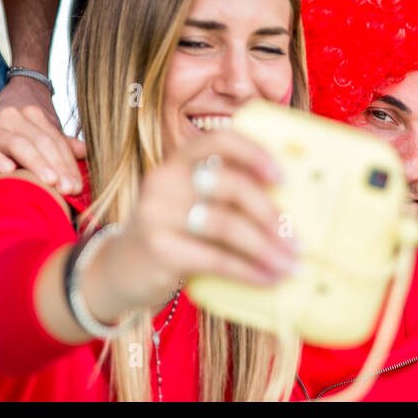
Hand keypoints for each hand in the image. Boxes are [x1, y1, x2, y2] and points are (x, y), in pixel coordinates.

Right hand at [0, 102, 83, 221]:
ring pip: (18, 143)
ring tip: (49, 182)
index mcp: (32, 117)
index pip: (56, 141)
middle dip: (57, 166)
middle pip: (41, 141)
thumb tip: (88, 151)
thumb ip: (61, 147)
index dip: (69, 164)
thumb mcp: (36, 147)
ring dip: (35, 163)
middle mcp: (12, 117)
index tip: (77, 187)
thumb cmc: (8, 154)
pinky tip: (8, 171)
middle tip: (67, 189)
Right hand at [85, 130, 298, 317]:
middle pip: (230, 185)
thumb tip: (291, 208)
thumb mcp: (191, 204)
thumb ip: (226, 196)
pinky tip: (267, 278)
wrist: (121, 270)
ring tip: (289, 265)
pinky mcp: (159, 248)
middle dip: (270, 213)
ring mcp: (157, 213)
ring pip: (226, 224)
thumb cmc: (173, 233)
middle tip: (297, 240)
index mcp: (179, 160)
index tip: (283, 177)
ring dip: (265, 247)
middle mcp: (165, 179)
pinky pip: (214, 258)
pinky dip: (247, 270)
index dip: (255, 152)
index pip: (220, 139)